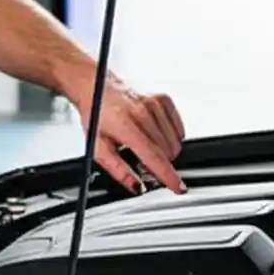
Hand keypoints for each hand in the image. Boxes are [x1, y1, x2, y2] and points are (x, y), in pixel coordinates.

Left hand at [71, 72, 185, 194]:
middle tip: (142, 160)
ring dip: (164, 150)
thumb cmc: (96, 115)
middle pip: (167, 151)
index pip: (153, 156)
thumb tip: (136, 187)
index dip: (168, 176)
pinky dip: (170, 136)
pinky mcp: (162, 99)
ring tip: (144, 144)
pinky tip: (154, 133)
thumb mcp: (97, 147)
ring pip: (175, 142)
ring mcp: (154, 103)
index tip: (178, 188)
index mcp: (124, 124)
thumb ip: (118, 170)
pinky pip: (178, 129)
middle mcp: (142, 111)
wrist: (95, 86)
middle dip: (159, 163)